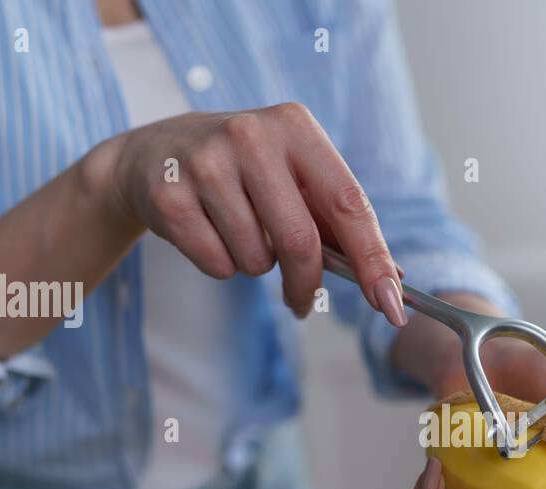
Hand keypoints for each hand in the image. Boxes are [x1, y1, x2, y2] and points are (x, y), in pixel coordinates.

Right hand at [101, 103, 406, 324]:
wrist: (154, 153)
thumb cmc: (244, 173)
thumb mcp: (292, 177)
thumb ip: (338, 221)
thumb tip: (391, 279)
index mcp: (295, 126)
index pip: (348, 203)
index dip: (373, 259)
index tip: (392, 304)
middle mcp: (251, 135)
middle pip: (300, 242)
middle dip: (305, 285)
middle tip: (301, 303)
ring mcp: (205, 162)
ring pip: (256, 259)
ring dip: (255, 266)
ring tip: (238, 234)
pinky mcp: (168, 194)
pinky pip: (217, 264)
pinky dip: (221, 266)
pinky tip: (208, 233)